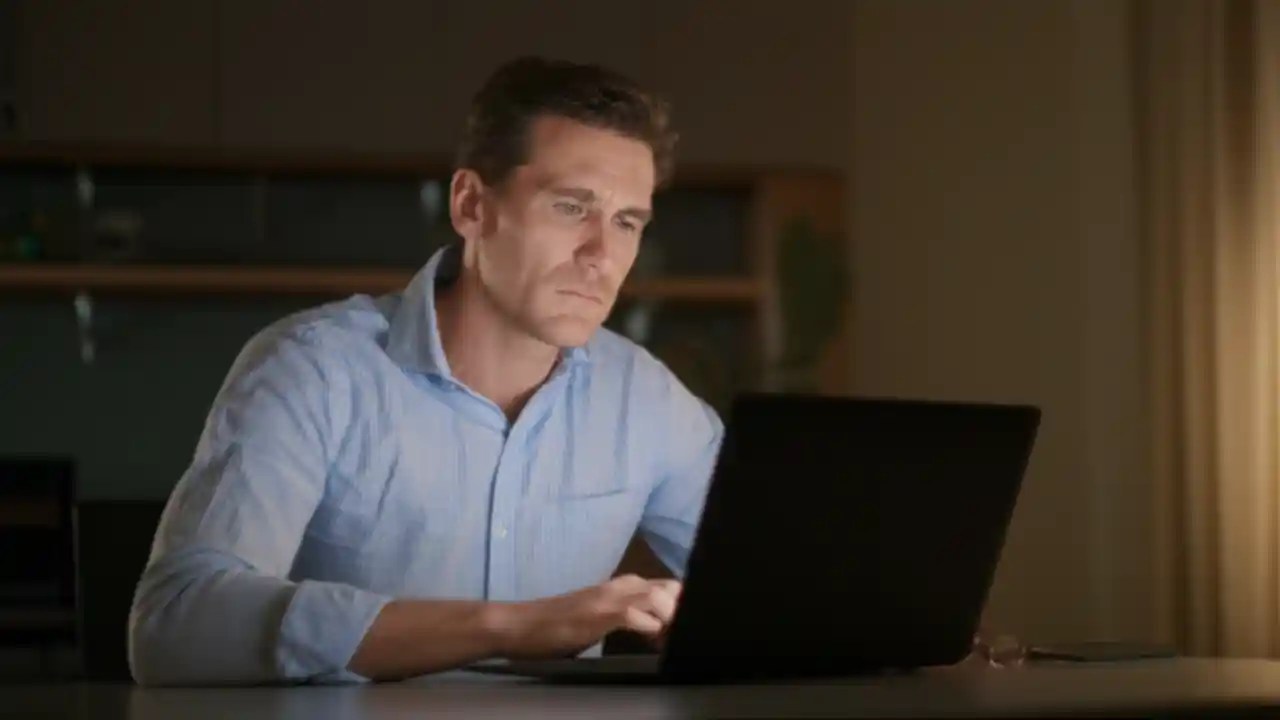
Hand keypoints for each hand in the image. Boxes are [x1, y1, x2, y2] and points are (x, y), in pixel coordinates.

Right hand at [495, 574, 681, 658]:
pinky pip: (634, 615)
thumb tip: (658, 629)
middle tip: (678, 637)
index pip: (669, 586)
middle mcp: (621, 585)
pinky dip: (648, 628)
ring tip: (665, 641)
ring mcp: (610, 597)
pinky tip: (649, 641)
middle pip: (671, 588)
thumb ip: (627, 615)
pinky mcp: (598, 613)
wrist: (520, 624)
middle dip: (682, 611)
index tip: (685, 629)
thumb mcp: (601, 616)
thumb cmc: (558, 625)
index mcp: (623, 585)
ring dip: (669, 619)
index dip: (682, 606)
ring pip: (659, 597)